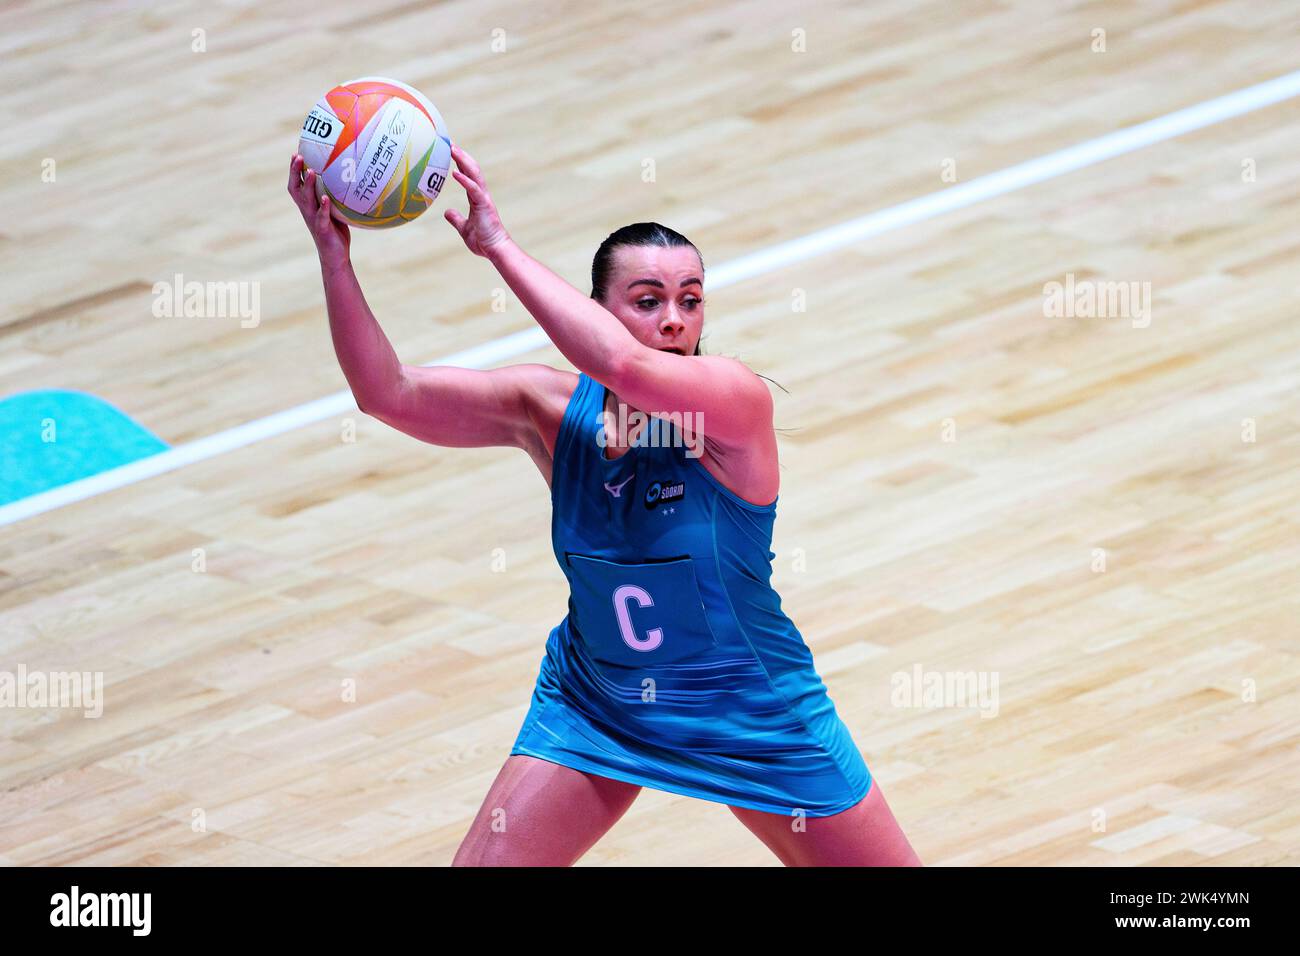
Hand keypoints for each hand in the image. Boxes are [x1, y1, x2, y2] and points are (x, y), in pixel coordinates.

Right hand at [288, 154, 350, 266]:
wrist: (335, 257)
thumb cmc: (335, 232)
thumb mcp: (334, 212)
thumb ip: (335, 197)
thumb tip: (348, 179)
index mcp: (308, 206)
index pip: (296, 184)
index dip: (293, 170)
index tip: (296, 153)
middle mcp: (307, 211)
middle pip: (296, 188)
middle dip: (295, 172)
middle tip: (298, 156)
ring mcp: (313, 220)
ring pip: (306, 200)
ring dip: (307, 185)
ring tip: (310, 171)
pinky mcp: (323, 230)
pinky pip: (321, 217)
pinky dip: (323, 207)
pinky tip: (325, 198)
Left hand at [444, 143, 510, 257]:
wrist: (495, 250)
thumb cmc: (483, 241)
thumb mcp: (464, 229)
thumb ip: (456, 219)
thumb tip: (447, 212)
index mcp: (477, 199)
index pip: (468, 176)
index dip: (460, 163)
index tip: (450, 152)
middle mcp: (481, 195)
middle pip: (472, 170)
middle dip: (461, 155)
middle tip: (449, 143)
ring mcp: (484, 199)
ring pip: (474, 174)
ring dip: (463, 160)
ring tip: (452, 149)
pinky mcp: (484, 205)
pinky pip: (473, 189)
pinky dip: (465, 180)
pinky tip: (455, 171)